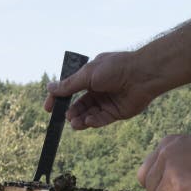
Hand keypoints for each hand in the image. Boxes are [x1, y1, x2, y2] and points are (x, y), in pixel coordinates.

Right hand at [44, 52, 158, 129]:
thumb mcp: (87, 75)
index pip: (69, 89)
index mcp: (90, 77)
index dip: (58, 99)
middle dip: (70, 112)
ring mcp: (106, 102)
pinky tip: (89, 121)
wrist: (141, 75)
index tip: (48, 108)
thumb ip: (69, 85)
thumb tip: (50, 88)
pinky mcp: (116, 112)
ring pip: (88, 114)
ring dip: (80, 119)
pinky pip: (101, 120)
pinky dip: (93, 121)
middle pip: (78, 105)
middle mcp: (97, 90)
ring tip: (74, 122)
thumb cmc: (115, 69)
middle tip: (65, 117)